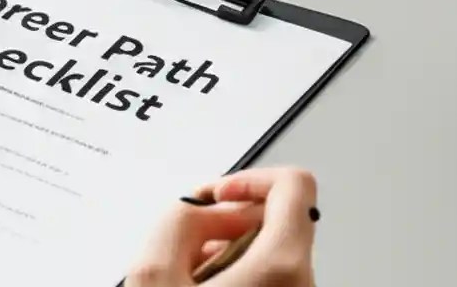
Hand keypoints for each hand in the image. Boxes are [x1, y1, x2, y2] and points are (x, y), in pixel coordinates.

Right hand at [126, 168, 317, 286]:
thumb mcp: (154, 271)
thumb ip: (179, 218)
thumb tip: (199, 207)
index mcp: (282, 265)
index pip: (295, 184)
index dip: (249, 179)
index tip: (218, 196)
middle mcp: (302, 282)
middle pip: (278, 218)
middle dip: (227, 223)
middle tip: (192, 245)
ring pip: (269, 251)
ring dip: (226, 253)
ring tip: (190, 278)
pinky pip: (267, 277)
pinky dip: (233, 276)